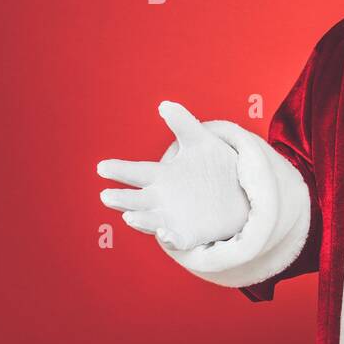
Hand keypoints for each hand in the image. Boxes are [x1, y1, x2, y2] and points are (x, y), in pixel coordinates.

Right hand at [97, 101, 250, 250]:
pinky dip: (169, 237)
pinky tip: (166, 233)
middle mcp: (161, 199)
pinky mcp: (189, 234)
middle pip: (135, 199)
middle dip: (121, 198)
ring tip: (129, 216)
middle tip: (106, 195)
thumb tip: (165, 104)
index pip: (136, 172)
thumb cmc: (215, 167)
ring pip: (150, 221)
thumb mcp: (202, 142)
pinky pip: (176, 239)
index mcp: (161, 176)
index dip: (119, 170)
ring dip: (139, 219)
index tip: (102, 167)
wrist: (241, 194)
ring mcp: (172, 218)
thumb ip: (184, 124)